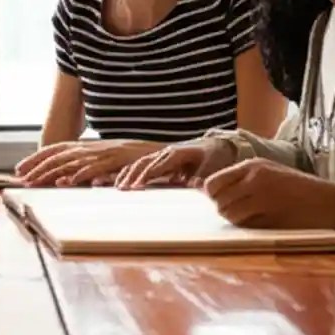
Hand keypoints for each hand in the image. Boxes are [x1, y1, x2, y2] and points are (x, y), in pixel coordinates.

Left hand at [16, 140, 160, 186]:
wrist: (153, 150)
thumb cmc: (126, 157)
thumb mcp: (100, 158)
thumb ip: (82, 165)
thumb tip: (62, 178)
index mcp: (84, 146)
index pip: (53, 151)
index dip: (35, 159)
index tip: (19, 170)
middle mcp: (88, 147)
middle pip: (56, 157)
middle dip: (36, 168)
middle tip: (21, 180)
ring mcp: (99, 153)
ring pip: (69, 162)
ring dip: (50, 173)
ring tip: (35, 182)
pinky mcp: (112, 161)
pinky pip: (92, 168)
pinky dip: (78, 175)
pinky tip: (66, 182)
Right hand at [115, 138, 237, 188]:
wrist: (215, 145)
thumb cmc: (213, 157)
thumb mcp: (210, 166)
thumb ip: (201, 176)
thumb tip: (195, 185)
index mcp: (176, 153)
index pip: (157, 165)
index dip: (146, 175)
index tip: (136, 187)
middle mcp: (165, 152)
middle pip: (143, 163)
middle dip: (132, 175)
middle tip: (123, 189)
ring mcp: (161, 154)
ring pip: (139, 163)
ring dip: (129, 175)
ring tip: (120, 187)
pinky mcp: (159, 160)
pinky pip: (141, 164)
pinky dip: (130, 172)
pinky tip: (122, 181)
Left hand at [203, 159, 334, 231]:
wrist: (332, 202)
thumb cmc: (298, 188)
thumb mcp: (268, 172)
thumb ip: (239, 179)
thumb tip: (204, 190)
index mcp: (252, 166)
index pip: (212, 184)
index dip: (214, 196)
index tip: (224, 201)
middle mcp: (255, 180)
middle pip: (219, 202)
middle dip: (225, 210)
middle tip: (241, 213)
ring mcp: (264, 200)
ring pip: (231, 216)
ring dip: (237, 221)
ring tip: (254, 218)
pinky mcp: (273, 218)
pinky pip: (248, 227)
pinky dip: (251, 229)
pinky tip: (265, 224)